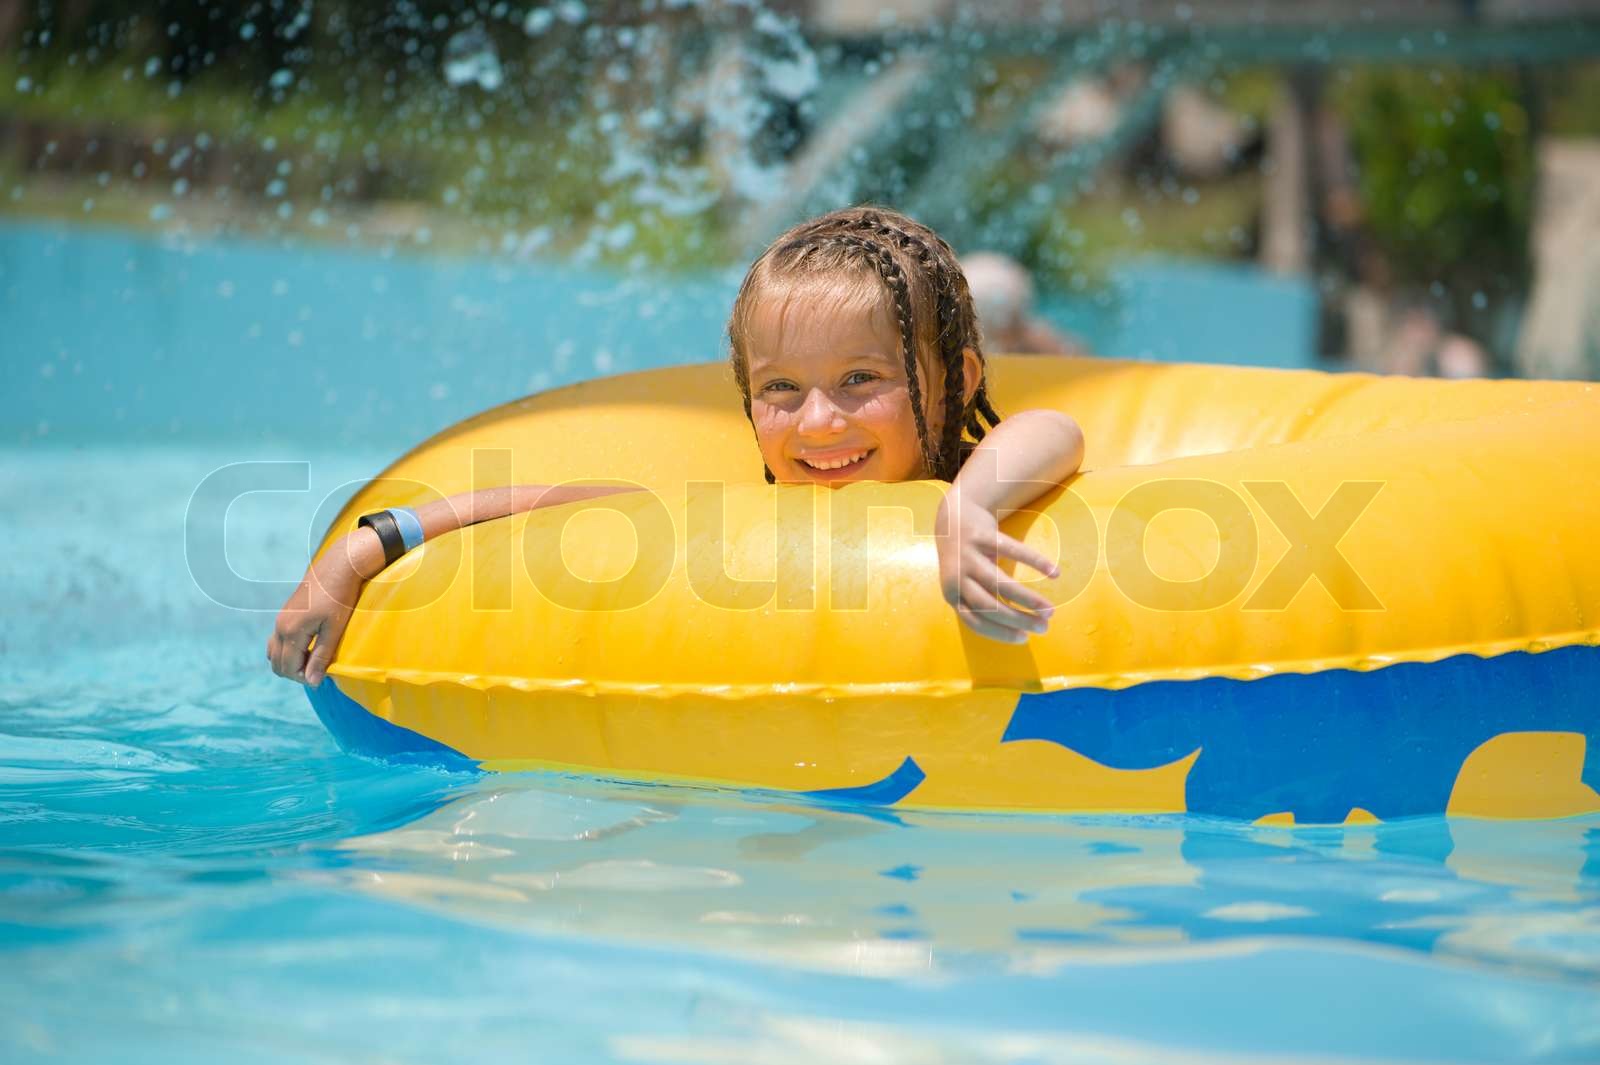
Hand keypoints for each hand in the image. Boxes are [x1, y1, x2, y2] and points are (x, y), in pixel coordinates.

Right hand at [267, 544, 364, 687]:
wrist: (337, 568)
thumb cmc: (340, 598)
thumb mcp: (334, 630)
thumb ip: (321, 656)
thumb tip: (312, 682)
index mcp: (290, 632)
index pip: (288, 668)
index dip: (305, 678)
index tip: (322, 676)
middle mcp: (279, 626)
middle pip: (277, 664)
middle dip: (296, 672)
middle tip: (318, 670)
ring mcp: (280, 620)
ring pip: (274, 653)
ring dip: (290, 662)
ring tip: (314, 659)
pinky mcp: (284, 615)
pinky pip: (278, 641)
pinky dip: (288, 651)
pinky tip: (309, 647)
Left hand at [935, 487, 1059, 643]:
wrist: (953, 516)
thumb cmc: (965, 558)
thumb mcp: (965, 582)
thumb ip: (982, 600)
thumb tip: (1015, 624)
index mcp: (952, 594)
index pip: (975, 622)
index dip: (1000, 633)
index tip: (1025, 638)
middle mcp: (957, 578)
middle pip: (989, 606)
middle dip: (1019, 620)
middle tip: (1044, 627)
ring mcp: (968, 556)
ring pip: (1000, 583)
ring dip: (1028, 599)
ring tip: (1050, 609)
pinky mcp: (982, 536)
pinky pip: (1012, 550)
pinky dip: (1035, 562)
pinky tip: (1054, 573)